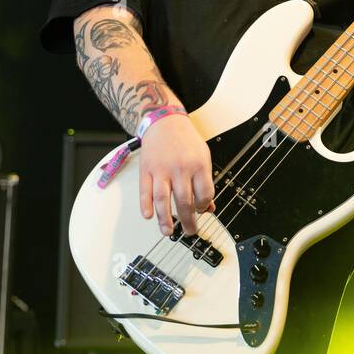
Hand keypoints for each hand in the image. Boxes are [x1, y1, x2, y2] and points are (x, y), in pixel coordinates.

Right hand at [137, 114, 214, 235]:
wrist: (165, 122)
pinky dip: (146, 205)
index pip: (204, 193)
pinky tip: (149, 216)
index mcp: (198, 165)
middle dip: (188, 221)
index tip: (202, 211)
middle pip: (185, 201)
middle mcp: (180, 168)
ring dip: (165, 219)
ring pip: (163, 200)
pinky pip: (145, 191)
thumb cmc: (186, 140)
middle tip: (190, 230)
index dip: (204, 206)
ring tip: (168, 231)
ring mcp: (162, 169)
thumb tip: (208, 208)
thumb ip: (205, 182)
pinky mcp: (147, 170)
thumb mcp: (203, 157)